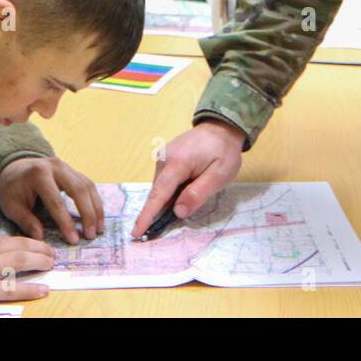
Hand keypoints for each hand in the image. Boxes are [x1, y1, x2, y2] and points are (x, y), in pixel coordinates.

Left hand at [0, 156, 104, 243]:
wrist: (13, 167)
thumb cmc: (11, 189)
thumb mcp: (11, 206)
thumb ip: (26, 221)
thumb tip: (40, 238)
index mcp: (38, 175)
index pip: (56, 202)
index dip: (66, 223)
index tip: (73, 241)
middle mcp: (55, 167)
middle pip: (79, 190)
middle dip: (88, 214)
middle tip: (91, 235)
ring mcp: (66, 166)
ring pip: (88, 186)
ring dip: (96, 208)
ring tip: (98, 229)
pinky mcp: (72, 169)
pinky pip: (88, 184)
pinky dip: (95, 201)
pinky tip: (97, 217)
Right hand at [0, 225, 53, 310]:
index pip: (1, 237)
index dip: (17, 242)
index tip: (27, 245)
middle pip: (18, 245)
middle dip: (37, 247)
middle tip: (50, 250)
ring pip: (20, 260)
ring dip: (39, 260)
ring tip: (52, 263)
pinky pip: (11, 288)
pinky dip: (30, 288)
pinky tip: (44, 289)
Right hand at [131, 119, 244, 237]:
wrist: (221, 127)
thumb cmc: (224, 151)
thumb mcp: (219, 175)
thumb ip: (198, 194)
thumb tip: (178, 212)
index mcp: (177, 163)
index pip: (158, 194)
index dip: (147, 215)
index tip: (136, 232)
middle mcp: (164, 159)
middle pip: (159, 192)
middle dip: (162, 210)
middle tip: (176, 220)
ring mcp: (162, 157)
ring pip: (161, 187)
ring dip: (170, 199)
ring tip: (192, 195)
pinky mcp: (165, 158)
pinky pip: (164, 180)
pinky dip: (171, 190)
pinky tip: (186, 188)